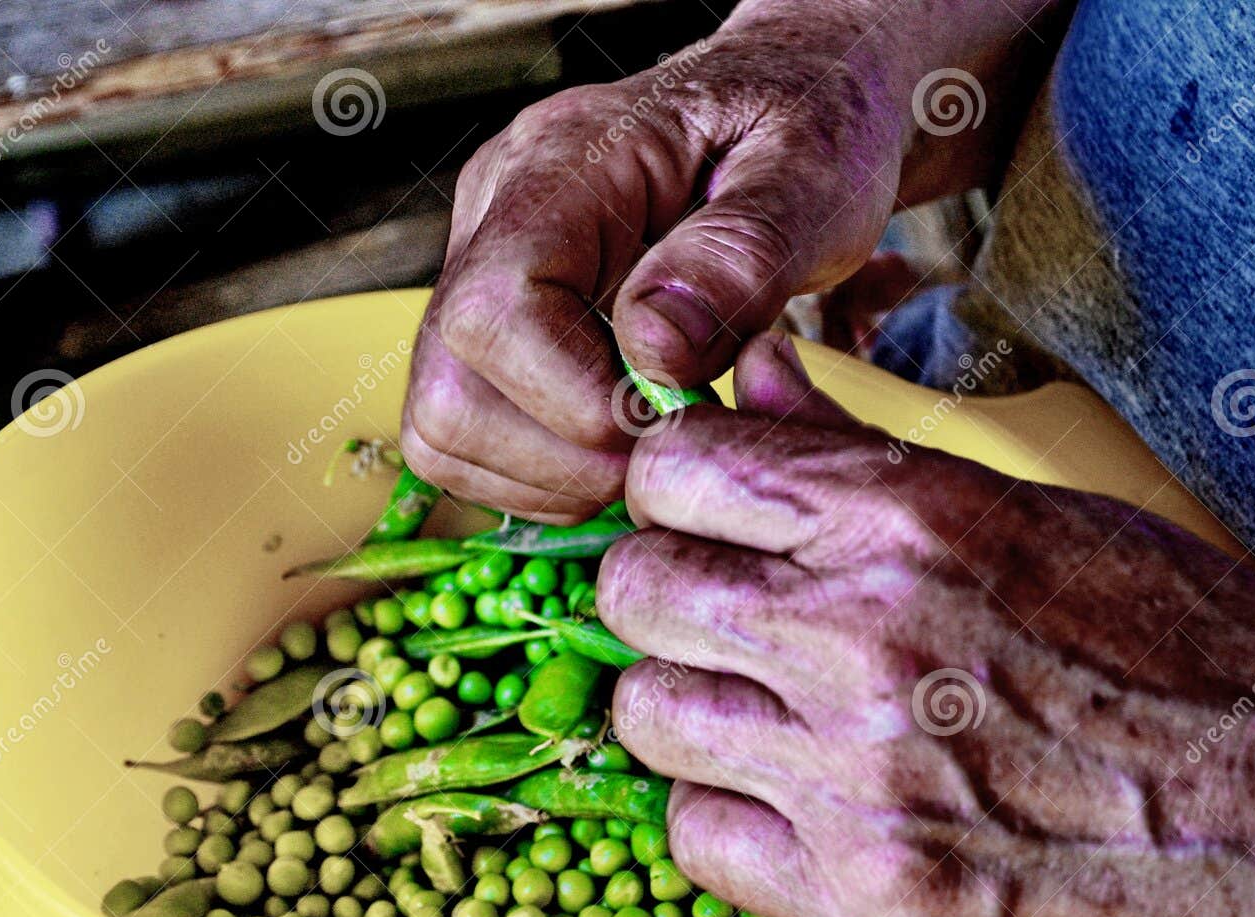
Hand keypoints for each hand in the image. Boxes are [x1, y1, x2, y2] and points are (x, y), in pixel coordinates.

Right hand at [402, 0, 1064, 520]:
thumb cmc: (806, 124)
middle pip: (447, 390)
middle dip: (559, 461)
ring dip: (549, 479)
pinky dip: (543, 476)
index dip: (568, 401)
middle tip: (661, 457)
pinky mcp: (496, 330)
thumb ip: (738, 256)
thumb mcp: (811, 173)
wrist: (790, 99)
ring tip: (648, 453)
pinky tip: (621, 448)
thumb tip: (654, 354)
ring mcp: (484, 274)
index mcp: (561, 167)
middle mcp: (495, 217)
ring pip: (443, 429)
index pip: (493, 310)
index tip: (660, 420)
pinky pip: (470, 438)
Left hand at [602, 331, 1254, 916]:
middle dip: (663, 591)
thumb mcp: (1023, 509)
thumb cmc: (1174, 648)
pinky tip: (784, 798)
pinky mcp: (863, 892)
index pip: (675, 468)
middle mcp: (862, 638)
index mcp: (908, 521)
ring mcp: (855, 774)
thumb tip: (751, 373)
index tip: (697, 510)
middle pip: (634, 589)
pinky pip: (691, 838)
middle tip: (718, 612)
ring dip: (683, 705)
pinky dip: (721, 815)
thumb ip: (855, 448)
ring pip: (644, 714)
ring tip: (754, 710)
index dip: (672, 487)